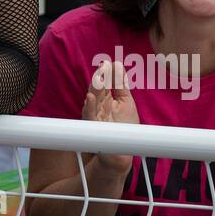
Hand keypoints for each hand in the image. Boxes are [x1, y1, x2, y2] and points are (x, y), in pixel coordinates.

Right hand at [82, 59, 138, 174]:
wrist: (122, 152)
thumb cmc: (124, 128)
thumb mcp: (125, 102)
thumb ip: (120, 84)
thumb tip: (118, 64)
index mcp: (106, 98)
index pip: (104, 82)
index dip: (106, 73)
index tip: (109, 63)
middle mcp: (98, 105)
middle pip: (97, 88)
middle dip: (100, 77)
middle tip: (104, 66)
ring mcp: (95, 115)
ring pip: (92, 99)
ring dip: (94, 88)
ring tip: (98, 77)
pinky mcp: (94, 127)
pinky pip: (89, 116)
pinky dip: (89, 107)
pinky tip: (89, 98)